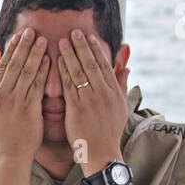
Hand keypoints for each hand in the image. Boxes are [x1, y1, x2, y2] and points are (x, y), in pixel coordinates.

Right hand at [0, 28, 49, 160]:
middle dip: (24, 45)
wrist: (11, 153)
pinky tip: (50, 59)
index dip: (11, 49)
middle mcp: (2, 94)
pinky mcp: (28, 108)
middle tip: (32, 30)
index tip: (18, 35)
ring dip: (35, 53)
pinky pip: (37, 84)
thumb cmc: (6, 132)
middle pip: (14, 64)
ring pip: (26, 71)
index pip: (3, 65)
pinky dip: (43, 70)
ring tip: (43, 39)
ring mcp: (14, 101)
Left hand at [57, 29, 128, 169]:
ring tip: (62, 41)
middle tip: (74, 32)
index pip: (105, 65)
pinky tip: (57, 61)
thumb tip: (126, 67)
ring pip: (80, 72)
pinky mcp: (78, 108)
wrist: (102, 152)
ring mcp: (91, 100)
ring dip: (70, 55)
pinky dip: (63, 72)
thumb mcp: (121, 106)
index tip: (89, 37)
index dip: (96, 49)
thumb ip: (122, 85)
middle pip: (92, 64)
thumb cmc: (109, 131)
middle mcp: (104, 93)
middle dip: (82, 46)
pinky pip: (69, 86)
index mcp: (114, 92)